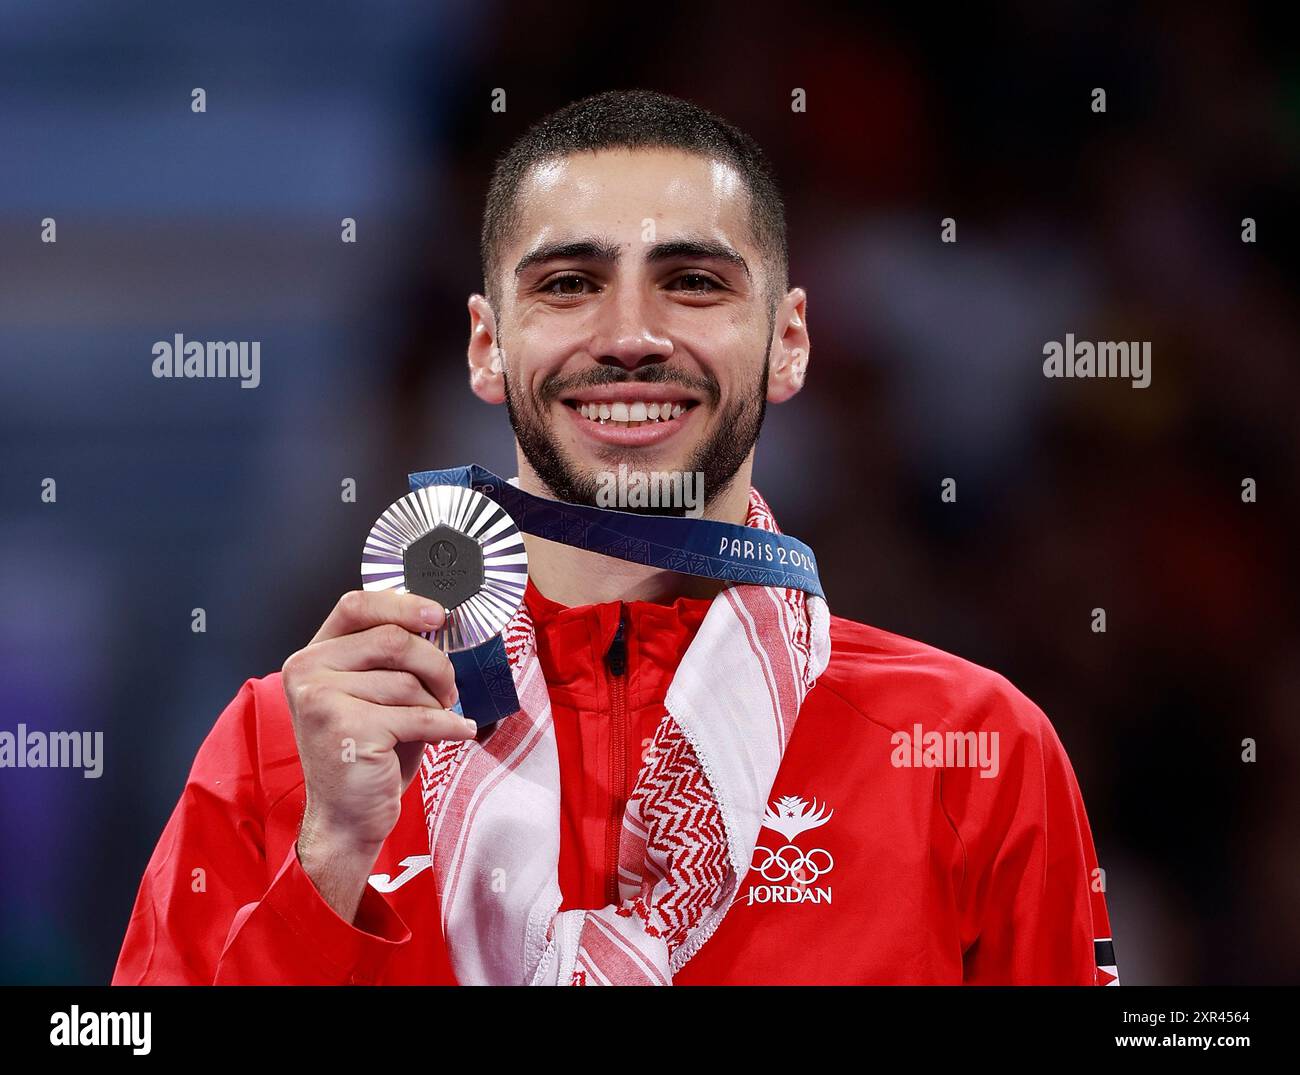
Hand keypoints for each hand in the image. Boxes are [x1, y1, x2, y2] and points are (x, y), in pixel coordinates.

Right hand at [281, 590, 473, 919]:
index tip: (440, 616)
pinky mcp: (347, 730)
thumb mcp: (373, 692)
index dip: (402, 604)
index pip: (356, 605)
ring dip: (437, 702)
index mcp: (312, 656)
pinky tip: (458, 732)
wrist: (347, 816)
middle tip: (447, 688)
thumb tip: (439, 620)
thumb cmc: (368, 751)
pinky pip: (419, 715)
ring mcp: (322, 701)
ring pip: (408, 681)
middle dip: (435, 664)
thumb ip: (389, 656)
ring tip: (435, 719)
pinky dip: (449, 725)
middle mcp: (307, 672)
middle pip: (393, 640)